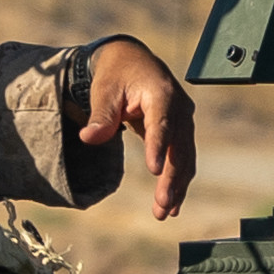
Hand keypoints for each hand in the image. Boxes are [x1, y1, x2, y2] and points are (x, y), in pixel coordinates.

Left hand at [83, 38, 196, 219]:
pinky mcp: (180, 133)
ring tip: (164, 212)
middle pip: (179, 147)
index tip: (154, 171)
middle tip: (163, 204)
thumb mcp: (104, 90)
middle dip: (172, 178)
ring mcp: (183, 121)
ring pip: (184, 158)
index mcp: (161, 93)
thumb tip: (89, 138)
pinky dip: (178, 182)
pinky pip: (182, 160)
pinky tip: (171, 206)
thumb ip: (100, 115)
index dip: (159, 147)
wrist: (132, 61)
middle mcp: (179, 108)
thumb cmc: (117, 74)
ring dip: (176, 186)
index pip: (162, 124)